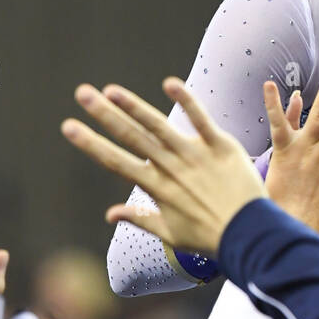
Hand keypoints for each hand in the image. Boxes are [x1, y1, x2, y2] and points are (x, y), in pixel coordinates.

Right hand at [63, 77, 264, 255]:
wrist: (249, 235)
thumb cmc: (210, 237)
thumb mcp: (171, 233)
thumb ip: (140, 219)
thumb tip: (109, 214)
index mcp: (157, 188)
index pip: (116, 161)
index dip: (91, 143)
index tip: (68, 126)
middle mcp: (171, 168)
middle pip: (131, 137)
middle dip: (104, 115)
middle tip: (81, 94)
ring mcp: (195, 156)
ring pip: (159, 126)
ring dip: (133, 106)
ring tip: (110, 89)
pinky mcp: (221, 146)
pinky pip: (201, 120)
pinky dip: (186, 101)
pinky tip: (169, 82)